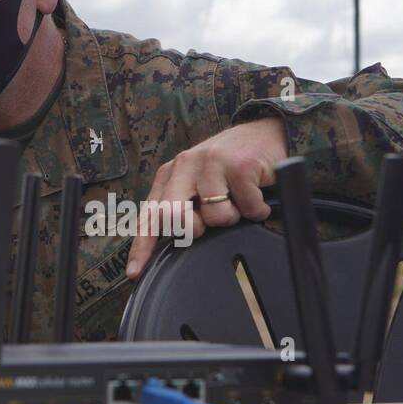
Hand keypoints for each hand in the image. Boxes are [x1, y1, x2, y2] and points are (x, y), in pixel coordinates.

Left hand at [126, 116, 286, 278]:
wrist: (266, 130)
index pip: (150, 215)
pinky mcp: (240, 165)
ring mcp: (212, 163)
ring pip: (214, 216)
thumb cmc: (231, 162)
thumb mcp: (198, 181)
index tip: (135, 272)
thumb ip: (184, 206)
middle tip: (210, 221)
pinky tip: (256, 195)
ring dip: (232, 217)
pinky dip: (256, 210)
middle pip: (173, 215)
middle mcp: (186, 165)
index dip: (141, 246)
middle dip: (193, 229)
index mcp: (171, 173)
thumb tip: (177, 240)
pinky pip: (247, 208)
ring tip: (237, 200)